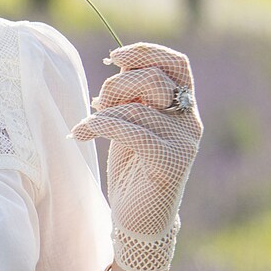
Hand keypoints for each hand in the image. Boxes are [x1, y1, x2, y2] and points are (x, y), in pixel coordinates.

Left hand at [69, 41, 202, 270]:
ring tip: (85, 128)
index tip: (114, 57)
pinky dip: (100, 127)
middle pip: (154, 79)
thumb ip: (132, 96)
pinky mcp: (170, 162)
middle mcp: (189, 121)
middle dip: (117, 86)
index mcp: (183, 107)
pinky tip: (80, 134)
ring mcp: (184, 142)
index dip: (146, 52)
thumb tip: (118, 63)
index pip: (176, 63)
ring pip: (137, 108)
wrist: (139, 218)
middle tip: (98, 105)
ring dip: (101, 114)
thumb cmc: (133, 169)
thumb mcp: (131, 124)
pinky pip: (131, 131)